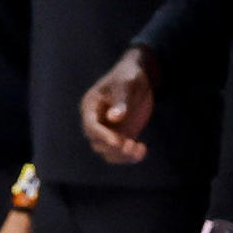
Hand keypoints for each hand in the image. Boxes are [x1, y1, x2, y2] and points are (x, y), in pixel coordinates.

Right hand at [79, 46, 156, 163]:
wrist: (138, 77)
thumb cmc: (129, 76)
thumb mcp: (126, 85)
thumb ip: (121, 101)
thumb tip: (113, 118)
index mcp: (90, 106)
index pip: (90, 125)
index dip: (101, 135)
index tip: (117, 141)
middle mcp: (96, 121)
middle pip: (97, 142)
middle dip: (113, 147)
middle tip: (131, 144)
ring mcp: (108, 130)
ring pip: (107, 152)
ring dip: (122, 155)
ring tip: (139, 148)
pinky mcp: (121, 135)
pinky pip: (120, 152)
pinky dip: (130, 156)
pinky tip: (142, 149)